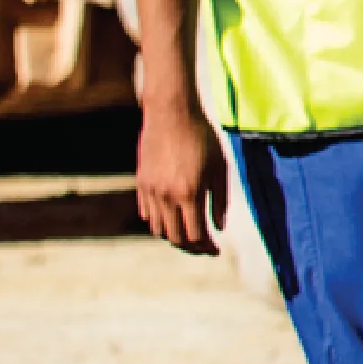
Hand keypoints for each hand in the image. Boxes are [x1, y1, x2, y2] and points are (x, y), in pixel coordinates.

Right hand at [133, 88, 227, 254]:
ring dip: (175, 237)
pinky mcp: (141, 183)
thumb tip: (219, 227)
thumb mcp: (220, 167)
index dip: (207, 247)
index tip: (217, 250)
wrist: (171, 113)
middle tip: (205, 248)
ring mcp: (150, 191)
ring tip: (190, 236)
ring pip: (159, 229)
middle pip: (176, 238)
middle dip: (192, 248)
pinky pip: (148, 213)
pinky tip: (174, 219)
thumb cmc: (202, 137)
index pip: (196, 235)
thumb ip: (221, 199)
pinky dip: (160, 222)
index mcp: (189, 194)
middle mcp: (166, 196)